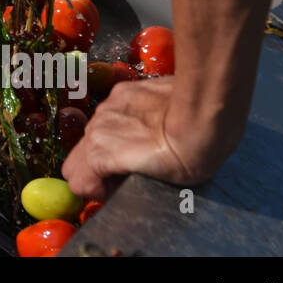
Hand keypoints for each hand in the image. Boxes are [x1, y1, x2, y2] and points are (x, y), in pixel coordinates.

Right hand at [61, 76, 227, 199]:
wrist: (206, 113)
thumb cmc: (188, 156)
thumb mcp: (156, 184)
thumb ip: (124, 180)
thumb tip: (123, 180)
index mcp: (100, 153)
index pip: (77, 182)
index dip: (98, 192)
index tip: (119, 193)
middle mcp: (97, 127)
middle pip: (77, 157)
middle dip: (95, 169)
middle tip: (124, 175)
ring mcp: (109, 106)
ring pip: (95, 132)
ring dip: (109, 144)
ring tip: (140, 149)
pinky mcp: (123, 89)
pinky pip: (112, 113)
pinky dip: (122, 123)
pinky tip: (148, 125)